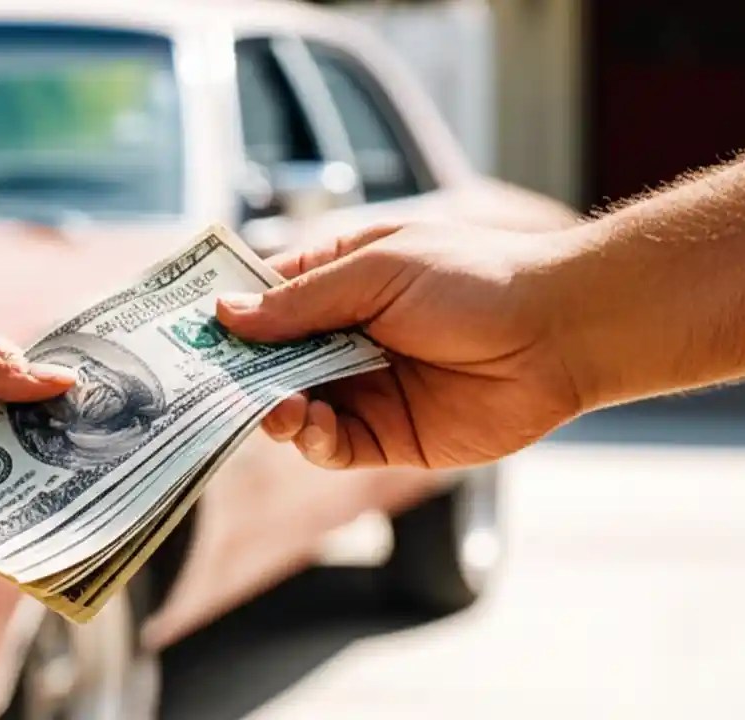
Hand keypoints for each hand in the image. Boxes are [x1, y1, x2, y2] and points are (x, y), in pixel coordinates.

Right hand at [216, 223, 584, 469]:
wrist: (560, 331)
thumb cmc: (474, 278)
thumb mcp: (376, 272)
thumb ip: (301, 301)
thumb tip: (227, 314)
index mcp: (336, 283)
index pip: (263, 301)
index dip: (225, 317)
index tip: (185, 334)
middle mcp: (342, 337)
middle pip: (269, 362)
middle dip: (238, 374)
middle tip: (208, 385)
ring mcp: (363, 388)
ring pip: (293, 408)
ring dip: (272, 409)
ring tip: (272, 405)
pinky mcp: (388, 436)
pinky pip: (333, 446)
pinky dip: (312, 440)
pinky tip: (308, 424)